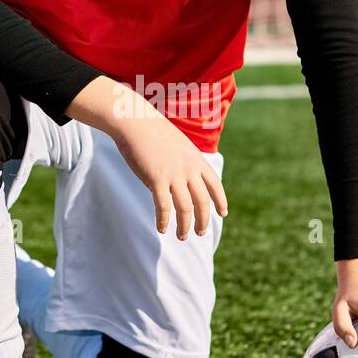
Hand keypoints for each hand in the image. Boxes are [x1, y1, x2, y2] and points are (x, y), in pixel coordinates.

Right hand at [113, 111, 227, 240]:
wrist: (135, 121)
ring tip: (182, 236)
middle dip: (203, 220)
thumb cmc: (152, 131)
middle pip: (202, 201)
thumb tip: (178, 184)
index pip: (214, 184)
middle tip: (200, 233)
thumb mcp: (177, 144)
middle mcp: (189, 168)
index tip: (223, 213)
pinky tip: (161, 228)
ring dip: (185, 226)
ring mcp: (174, 174)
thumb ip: (183, 163)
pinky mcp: (157, 179)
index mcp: (195, 159)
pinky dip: (163, 220)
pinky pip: (163, 207)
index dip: (220, 200)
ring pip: (185, 208)